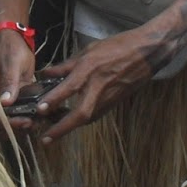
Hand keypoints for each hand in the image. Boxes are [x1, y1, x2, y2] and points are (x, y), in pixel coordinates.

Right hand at [0, 27, 39, 133]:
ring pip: (10, 118)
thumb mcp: (12, 64)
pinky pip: (19, 110)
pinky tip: (40, 116)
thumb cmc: (11, 49)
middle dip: (16, 126)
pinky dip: (28, 115)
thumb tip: (5, 102)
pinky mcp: (16, 96)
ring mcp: (6, 98)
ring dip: (22, 123)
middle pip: (1, 120)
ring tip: (39, 121)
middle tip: (33, 124)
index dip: (8, 122)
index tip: (25, 121)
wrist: (15, 39)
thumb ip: (9, 83)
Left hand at [35, 27, 166, 142]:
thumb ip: (66, 65)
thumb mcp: (89, 50)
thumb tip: (47, 73)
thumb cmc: (118, 46)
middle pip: (80, 114)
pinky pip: (95, 114)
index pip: (69, 88)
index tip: (40, 109)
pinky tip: (71, 120)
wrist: (147, 53)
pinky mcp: (114, 103)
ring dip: (69, 127)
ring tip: (53, 131)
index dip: (54, 100)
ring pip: (87, 118)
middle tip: (46, 139)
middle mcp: (98, 87)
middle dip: (62, 128)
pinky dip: (82, 120)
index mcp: (90, 69)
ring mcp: (108, 97)